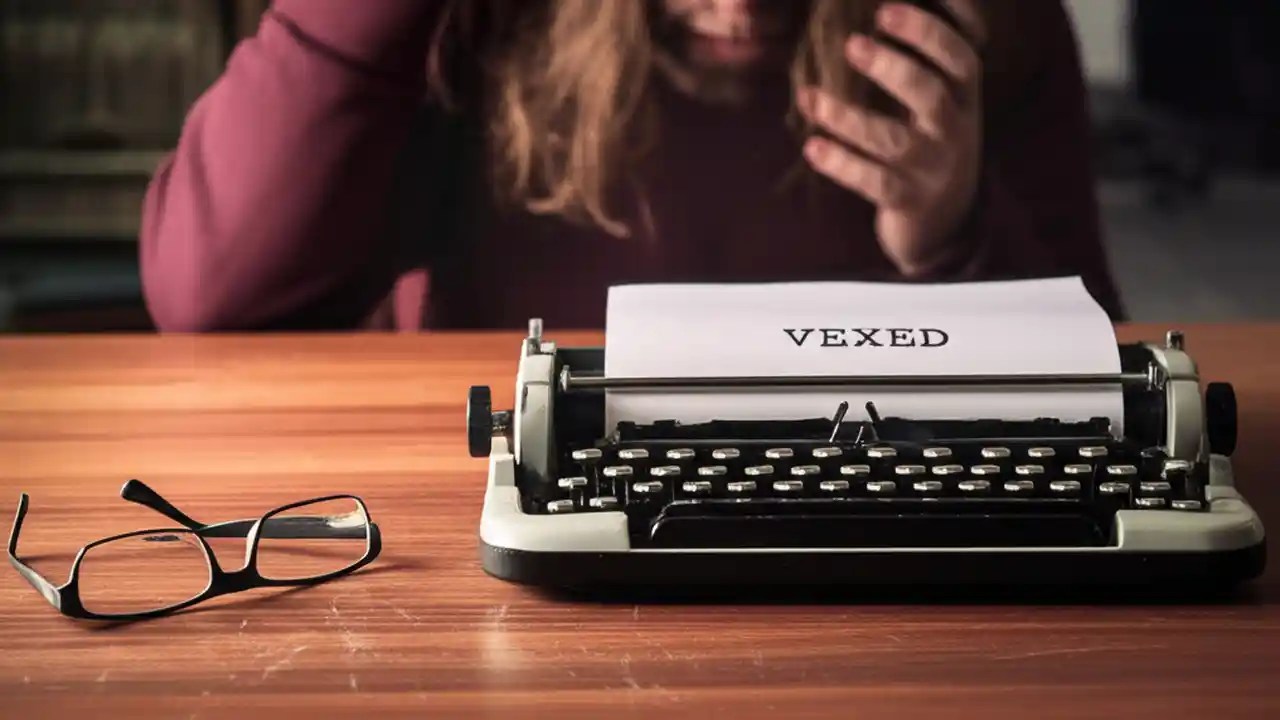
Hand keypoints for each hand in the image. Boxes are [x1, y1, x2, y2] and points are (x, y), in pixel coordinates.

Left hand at [798, 0, 986, 276]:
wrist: (946, 223)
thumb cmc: (932, 146)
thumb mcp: (940, 104)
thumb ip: (922, 66)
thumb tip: (875, 16)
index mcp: (964, 100)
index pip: (960, 60)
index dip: (928, 33)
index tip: (885, 11)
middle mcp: (954, 132)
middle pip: (930, 94)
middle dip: (892, 67)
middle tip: (851, 44)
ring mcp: (933, 170)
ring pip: (893, 141)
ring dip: (848, 117)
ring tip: (809, 96)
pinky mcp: (908, 201)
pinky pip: (873, 182)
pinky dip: (841, 164)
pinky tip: (812, 147)